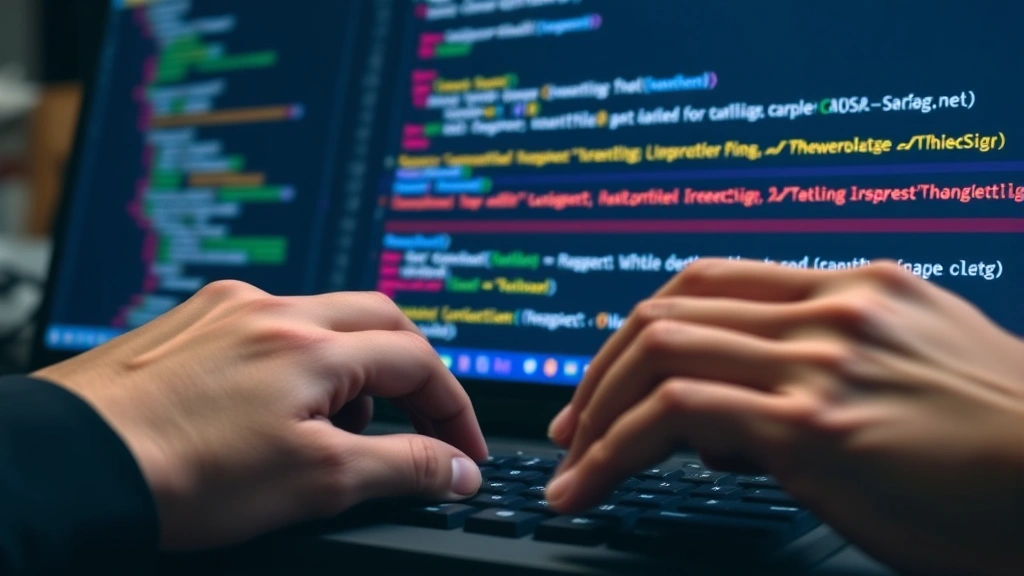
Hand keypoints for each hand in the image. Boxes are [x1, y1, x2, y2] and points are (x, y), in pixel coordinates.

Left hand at [33, 281, 486, 549]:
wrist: (67, 467)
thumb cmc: (180, 476)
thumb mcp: (314, 483)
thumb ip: (402, 469)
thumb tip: (456, 470)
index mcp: (309, 344)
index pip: (418, 361)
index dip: (454, 408)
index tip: (462, 450)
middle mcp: (271, 308)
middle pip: (380, 318)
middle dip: (413, 370)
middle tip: (421, 420)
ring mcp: (226, 308)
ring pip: (324, 318)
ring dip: (353, 364)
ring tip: (338, 425)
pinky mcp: (192, 320)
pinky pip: (271, 324)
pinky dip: (300, 358)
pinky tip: (278, 403)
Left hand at [545, 259, 1023, 575]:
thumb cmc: (1011, 447)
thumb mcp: (921, 372)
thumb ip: (829, 374)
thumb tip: (738, 426)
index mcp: (855, 290)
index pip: (710, 283)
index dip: (642, 326)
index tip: (610, 377)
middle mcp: (830, 312)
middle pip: (667, 309)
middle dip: (599, 370)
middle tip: (571, 424)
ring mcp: (820, 362)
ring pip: (659, 352)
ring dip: (595, 411)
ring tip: (572, 463)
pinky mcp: (815, 427)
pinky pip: (678, 417)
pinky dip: (615, 449)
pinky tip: (592, 485)